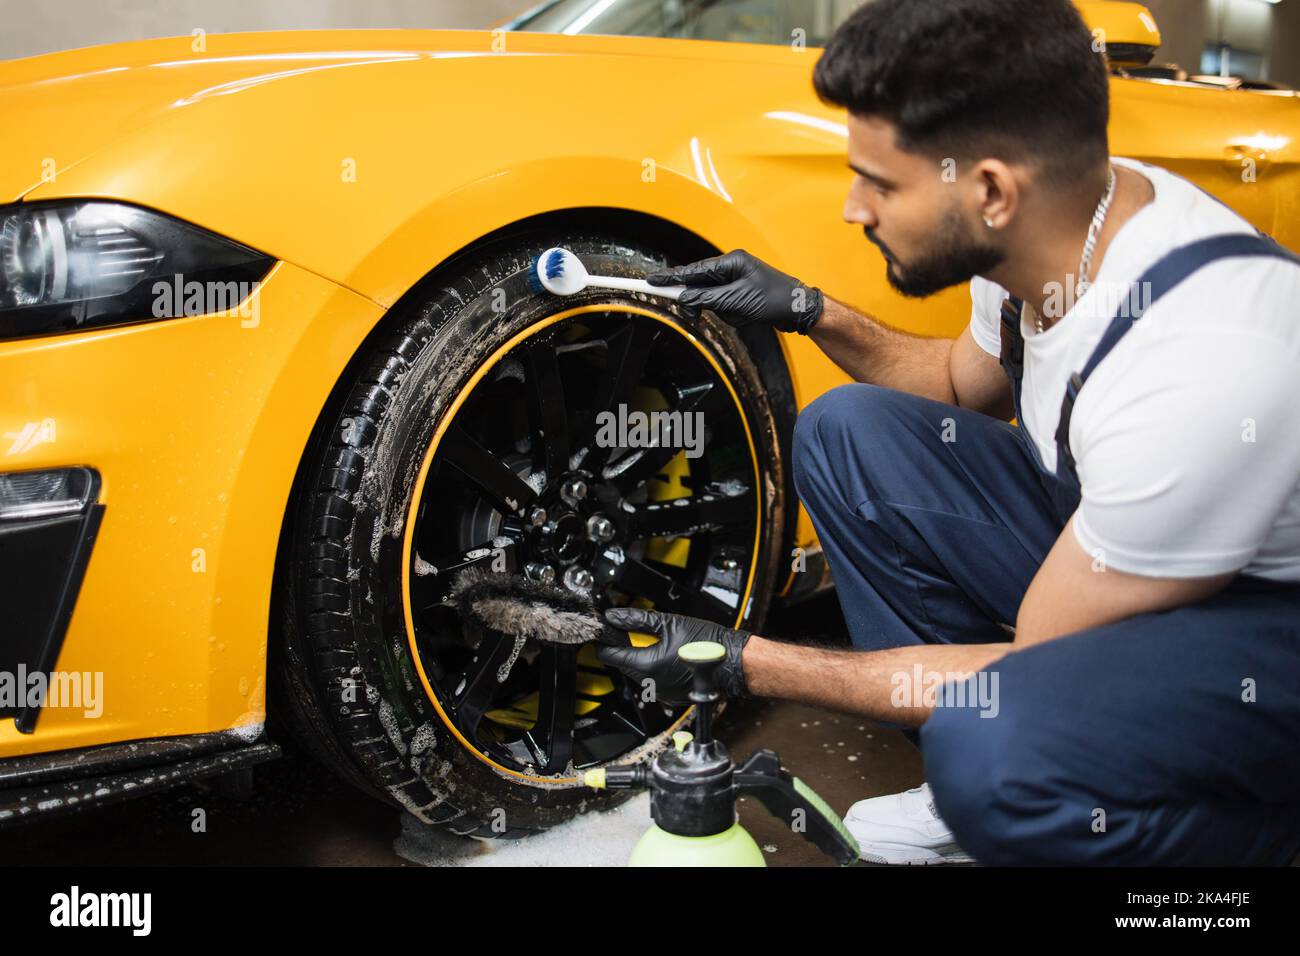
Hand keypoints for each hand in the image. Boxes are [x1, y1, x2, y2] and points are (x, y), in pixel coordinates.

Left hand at [596, 607, 751, 704]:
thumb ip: (636, 619)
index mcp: (646, 665)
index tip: (607, 630)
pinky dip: (654, 668)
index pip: (609, 655)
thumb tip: (615, 616)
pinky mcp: (671, 695)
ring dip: (640, 658)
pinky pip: (653, 681)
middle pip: (623, 664)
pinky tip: (668, 656)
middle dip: (626, 647)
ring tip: (658, 643)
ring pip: (638, 673)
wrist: (732, 662)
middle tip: (636, 631)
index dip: (606, 641)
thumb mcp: (669, 623)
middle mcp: (650, 684)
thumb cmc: (706, 643)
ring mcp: (661, 692)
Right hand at [646, 249, 823, 333]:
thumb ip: (707, 299)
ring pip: (712, 300)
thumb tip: (684, 298)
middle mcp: (732, 268)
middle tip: (702, 314)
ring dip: (723, 311)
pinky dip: (732, 315)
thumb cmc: (773, 300)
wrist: (799, 310)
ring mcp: (736, 281)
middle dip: (703, 302)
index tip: (651, 280)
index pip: (693, 270)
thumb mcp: (737, 301)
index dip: (671, 278)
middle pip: (700, 286)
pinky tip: (747, 316)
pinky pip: (724, 307)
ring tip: (743, 314)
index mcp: (731, 262)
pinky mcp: (740, 294)